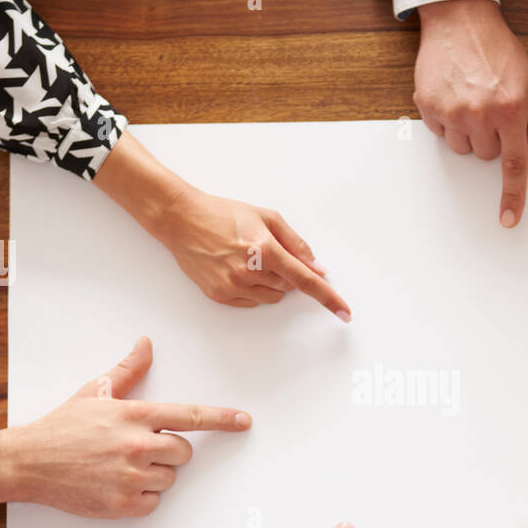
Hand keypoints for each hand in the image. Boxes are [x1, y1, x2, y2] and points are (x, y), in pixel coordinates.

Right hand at [0, 336, 250, 516]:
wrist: (29, 462)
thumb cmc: (63, 427)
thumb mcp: (96, 392)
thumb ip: (128, 370)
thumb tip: (146, 344)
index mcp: (134, 415)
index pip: (189, 416)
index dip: (221, 419)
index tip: (243, 421)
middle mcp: (137, 446)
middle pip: (184, 453)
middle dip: (169, 451)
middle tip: (139, 447)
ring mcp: (130, 477)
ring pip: (169, 478)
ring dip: (153, 474)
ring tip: (120, 466)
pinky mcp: (122, 504)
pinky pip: (153, 502)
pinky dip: (140, 497)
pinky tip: (116, 484)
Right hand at [152, 186, 349, 319]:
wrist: (182, 220)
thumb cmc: (224, 214)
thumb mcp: (266, 217)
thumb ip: (296, 243)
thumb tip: (318, 267)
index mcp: (265, 249)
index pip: (305, 280)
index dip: (328, 297)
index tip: (345, 312)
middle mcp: (250, 271)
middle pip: (289, 287)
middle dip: (286, 273)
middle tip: (266, 252)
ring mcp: (233, 286)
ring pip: (272, 297)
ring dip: (270, 282)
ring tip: (248, 258)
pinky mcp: (220, 296)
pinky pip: (252, 302)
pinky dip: (253, 289)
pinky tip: (236, 269)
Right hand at [415, 0, 527, 227]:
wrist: (460, 20)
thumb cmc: (498, 50)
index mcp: (512, 109)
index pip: (513, 165)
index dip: (513, 196)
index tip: (509, 219)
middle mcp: (481, 113)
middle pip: (486, 156)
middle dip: (491, 138)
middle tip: (491, 108)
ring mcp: (452, 111)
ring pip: (462, 149)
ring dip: (468, 131)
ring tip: (472, 99)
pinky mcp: (429, 106)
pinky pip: (441, 133)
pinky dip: (447, 120)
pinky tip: (454, 95)